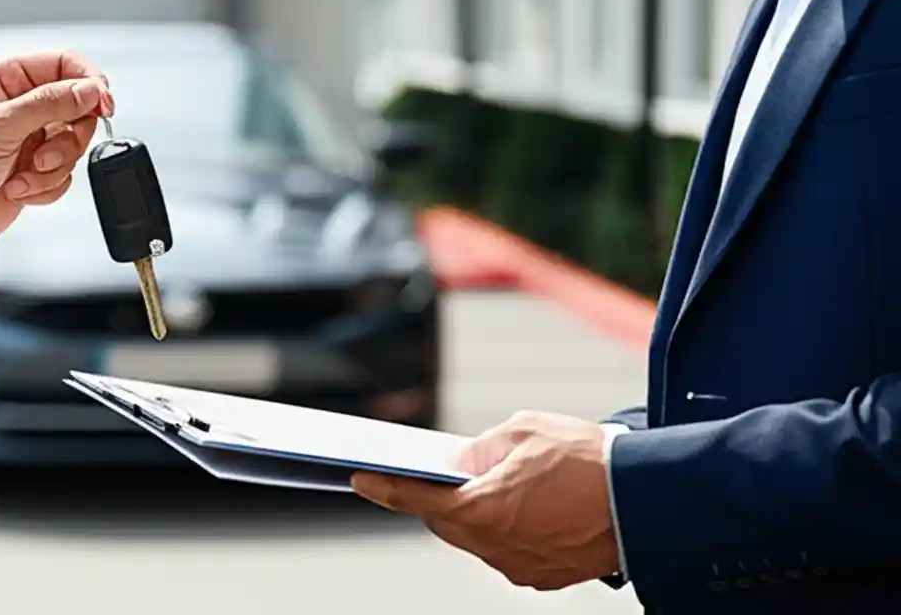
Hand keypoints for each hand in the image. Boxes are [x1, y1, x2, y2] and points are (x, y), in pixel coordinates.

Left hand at [0, 51, 115, 256]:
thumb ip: (48, 105)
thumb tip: (88, 90)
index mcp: (3, 81)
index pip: (62, 66)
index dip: (88, 82)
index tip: (102, 104)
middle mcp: (18, 108)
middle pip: (76, 109)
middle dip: (69, 136)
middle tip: (47, 153)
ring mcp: (25, 142)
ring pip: (72, 146)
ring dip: (53, 167)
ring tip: (24, 175)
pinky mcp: (30, 174)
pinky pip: (62, 176)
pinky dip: (45, 187)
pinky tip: (16, 190)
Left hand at [352, 411, 617, 590]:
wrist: (646, 500)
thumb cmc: (588, 461)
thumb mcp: (523, 431)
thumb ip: (480, 449)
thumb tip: (458, 464)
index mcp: (482, 509)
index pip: (417, 499)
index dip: (386, 488)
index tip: (361, 478)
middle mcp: (494, 546)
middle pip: (445, 523)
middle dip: (439, 498)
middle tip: (441, 473)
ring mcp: (519, 566)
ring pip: (477, 539)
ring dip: (477, 514)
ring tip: (495, 485)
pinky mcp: (542, 577)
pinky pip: (508, 551)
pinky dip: (507, 530)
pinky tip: (524, 507)